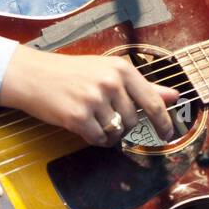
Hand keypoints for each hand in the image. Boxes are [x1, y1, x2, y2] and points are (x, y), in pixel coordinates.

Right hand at [0, 44, 180, 146]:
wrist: (34, 75)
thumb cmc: (73, 72)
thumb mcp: (109, 71)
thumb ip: (144, 86)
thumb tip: (174, 96)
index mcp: (121, 69)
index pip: (152, 101)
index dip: (164, 121)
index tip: (168, 134)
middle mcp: (110, 82)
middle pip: (133, 121)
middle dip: (122, 123)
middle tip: (104, 112)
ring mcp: (94, 100)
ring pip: (117, 132)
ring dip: (108, 132)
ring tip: (92, 116)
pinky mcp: (78, 117)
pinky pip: (99, 139)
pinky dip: (94, 137)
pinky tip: (82, 124)